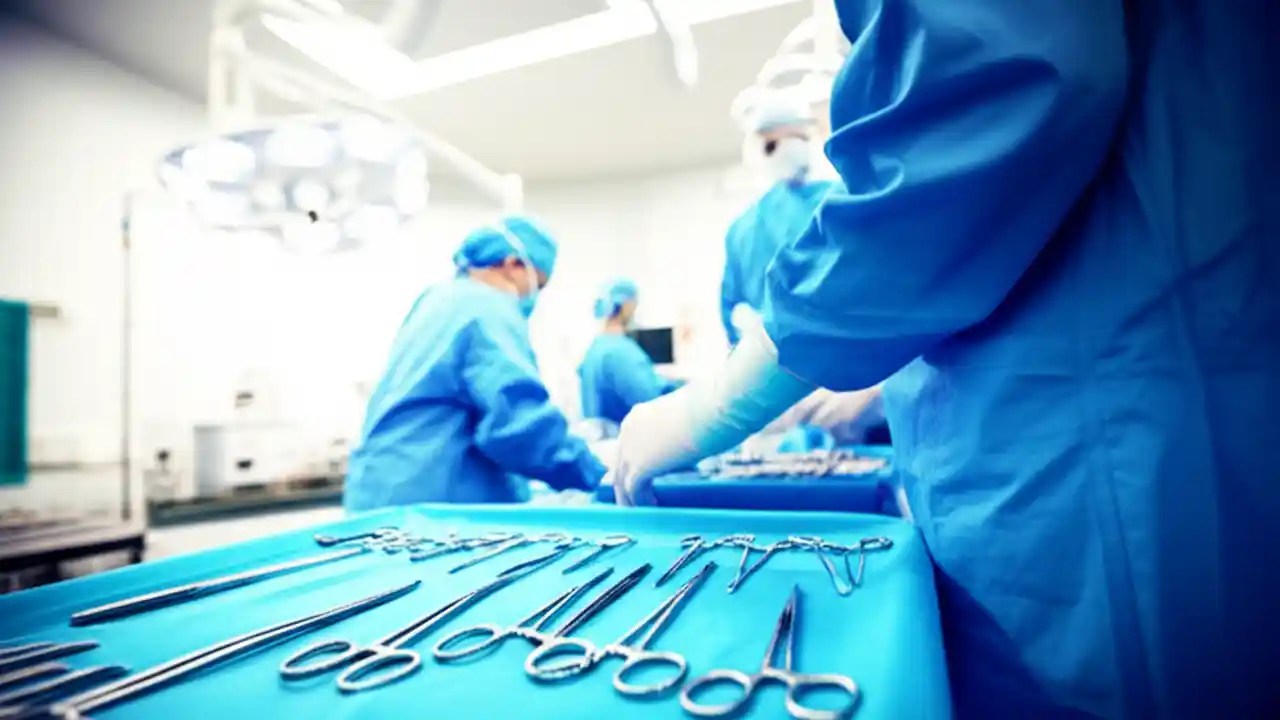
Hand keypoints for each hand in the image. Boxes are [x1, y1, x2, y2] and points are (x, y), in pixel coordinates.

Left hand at [612, 390, 700, 505]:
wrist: (711, 409)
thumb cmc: (710, 409)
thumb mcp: (686, 419)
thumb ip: (677, 432)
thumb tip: (686, 445)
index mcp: (639, 416)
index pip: (628, 445)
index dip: (633, 463)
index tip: (643, 477)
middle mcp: (629, 430)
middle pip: (621, 464)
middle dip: (626, 483)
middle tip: (635, 500)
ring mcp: (631, 448)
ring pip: (622, 479)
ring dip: (631, 497)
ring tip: (642, 510)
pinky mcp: (640, 465)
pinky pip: (633, 490)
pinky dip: (641, 501)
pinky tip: (653, 506)